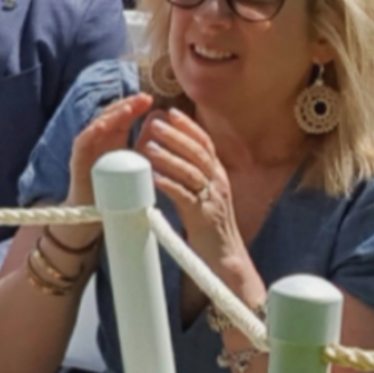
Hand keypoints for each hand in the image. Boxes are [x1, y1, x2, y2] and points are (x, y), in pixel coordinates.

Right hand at [66, 93, 153, 205]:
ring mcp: (87, 147)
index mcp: (112, 138)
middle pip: (110, 115)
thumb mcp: (135, 166)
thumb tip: (169, 141)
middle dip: (127, 105)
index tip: (151, 100)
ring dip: (112, 115)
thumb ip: (145, 152)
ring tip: (127, 107)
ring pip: (97, 124)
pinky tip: (102, 126)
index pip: (122, 116)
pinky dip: (91, 132)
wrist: (94, 213)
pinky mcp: (77, 159)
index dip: (135, 106)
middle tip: (143, 98)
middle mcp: (98, 139)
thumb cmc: (115, 190)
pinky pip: (82, 141)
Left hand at [137, 107, 248, 273]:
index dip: (188, 126)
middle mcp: (218, 183)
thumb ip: (190, 178)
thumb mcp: (202, 197)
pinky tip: (153, 177)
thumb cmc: (209, 228)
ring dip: (169, 157)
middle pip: (198, 152)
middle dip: (176, 136)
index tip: (171, 112)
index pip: (205, 144)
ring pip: (192, 171)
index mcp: (218, 176)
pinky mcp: (203, 217)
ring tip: (148, 146)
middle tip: (155, 123)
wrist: (225, 260)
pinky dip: (168, 184)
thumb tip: (169, 160)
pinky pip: (185, 196)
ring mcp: (213, 199)